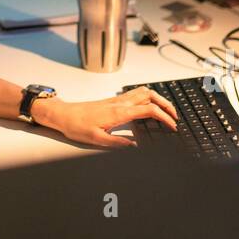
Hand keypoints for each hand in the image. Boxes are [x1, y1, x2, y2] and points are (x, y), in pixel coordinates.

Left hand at [32, 87, 178, 148]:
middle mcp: (120, 103)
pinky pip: (134, 95)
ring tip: (165, 111)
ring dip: (157, 98)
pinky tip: (147, 108)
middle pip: (150, 95)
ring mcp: (116, 100)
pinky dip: (147, 99)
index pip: (149, 110)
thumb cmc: (76, 126)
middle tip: (175, 116)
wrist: (63, 115)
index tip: (172, 126)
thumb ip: (117, 144)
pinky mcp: (112, 101)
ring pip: (143, 92)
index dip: (164, 117)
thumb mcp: (96, 139)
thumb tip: (135, 146)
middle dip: (166, 104)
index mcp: (119, 112)